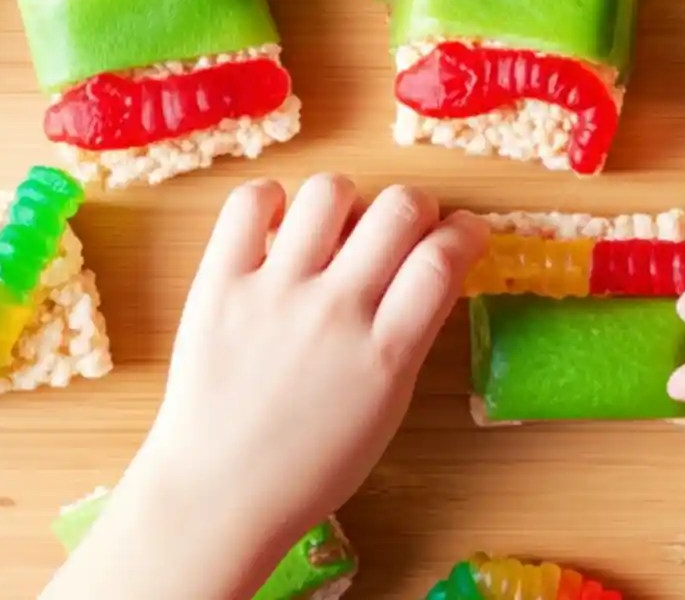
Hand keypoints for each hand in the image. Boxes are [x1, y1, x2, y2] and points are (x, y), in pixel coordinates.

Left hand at [42, 175, 488, 599]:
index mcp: (385, 353)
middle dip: (418, 207)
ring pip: (330, 191)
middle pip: (400, 210)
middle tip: (406, 228)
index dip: (465, 232)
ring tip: (339, 229)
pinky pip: (250, 203)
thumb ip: (409, 337)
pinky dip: (273, 200)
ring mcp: (274, 292)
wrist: (218, 493)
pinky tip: (282, 226)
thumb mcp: (387, 407)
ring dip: (349, 201)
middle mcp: (335, 312)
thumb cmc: (310, 464)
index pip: (442, 260)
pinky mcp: (218, 284)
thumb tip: (430, 271)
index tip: (464, 232)